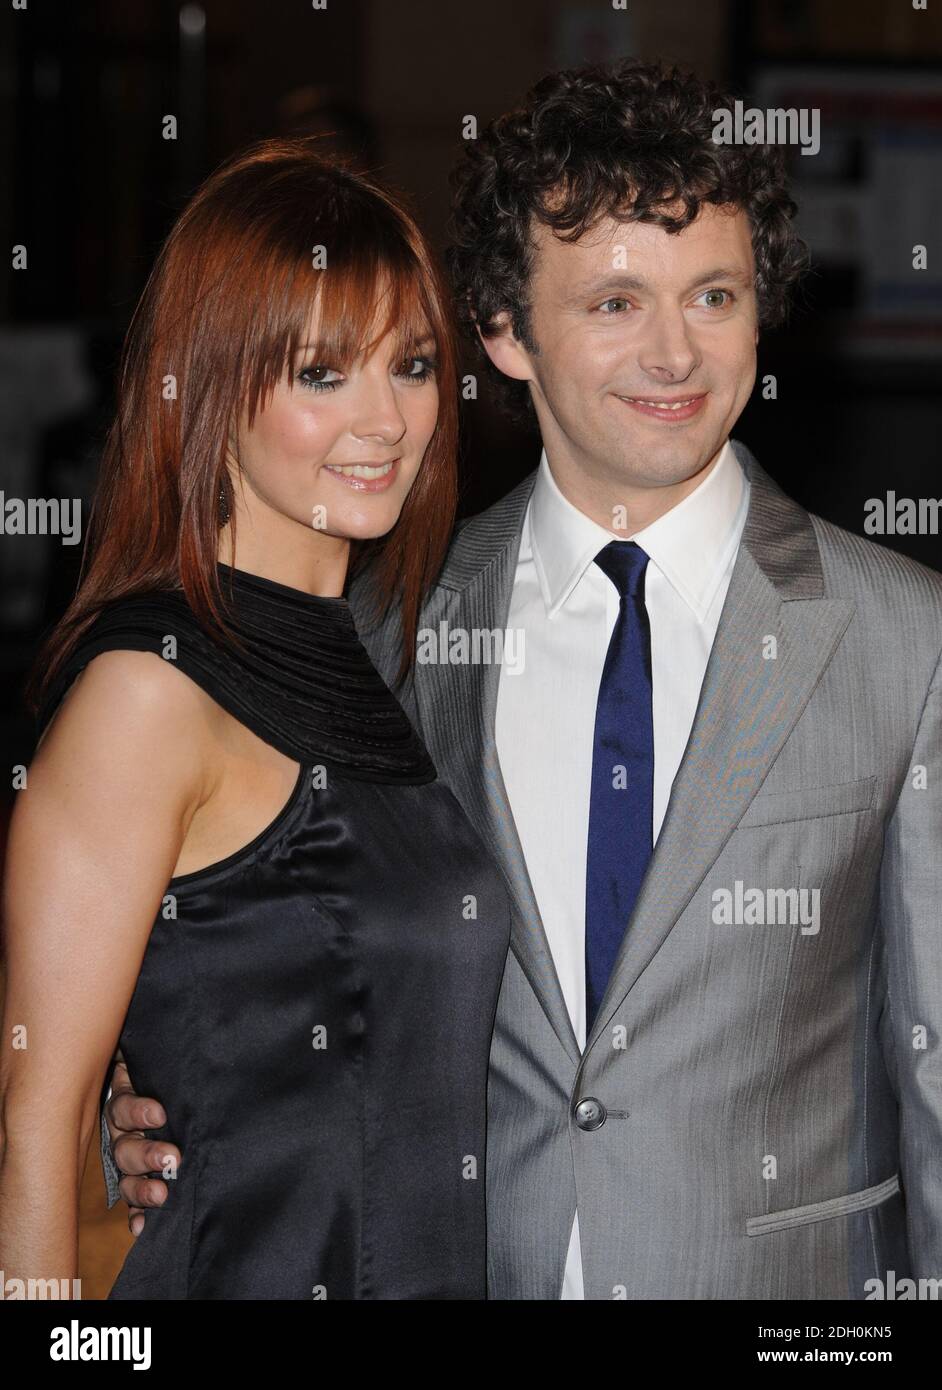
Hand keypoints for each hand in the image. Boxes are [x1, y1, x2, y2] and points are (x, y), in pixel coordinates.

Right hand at [105, 1054, 181, 1236]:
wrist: (183, 1075)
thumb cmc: (175, 1059)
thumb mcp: (164, 1049)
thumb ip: (164, 1043)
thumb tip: (177, 1003)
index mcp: (129, 1093)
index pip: (125, 1104)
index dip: (138, 1111)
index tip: (160, 1114)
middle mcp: (124, 1126)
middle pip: (124, 1144)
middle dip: (146, 1153)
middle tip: (172, 1158)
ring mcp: (130, 1152)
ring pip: (126, 1173)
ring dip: (141, 1186)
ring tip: (162, 1193)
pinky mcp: (140, 1175)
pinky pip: (133, 1198)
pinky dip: (137, 1212)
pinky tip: (143, 1226)